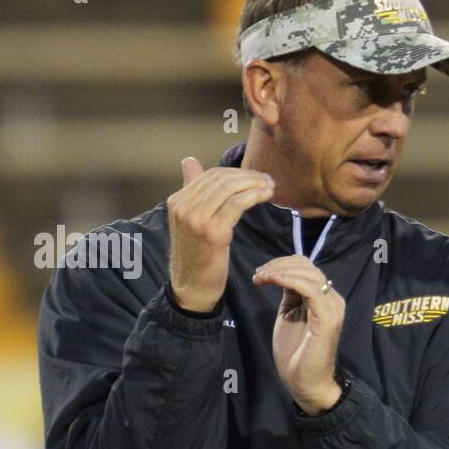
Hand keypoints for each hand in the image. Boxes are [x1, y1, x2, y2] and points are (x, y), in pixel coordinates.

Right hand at [168, 157, 273, 312]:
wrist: (192, 287)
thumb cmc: (196, 255)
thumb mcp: (189, 220)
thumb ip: (192, 191)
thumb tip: (189, 161)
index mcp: (177, 201)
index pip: (210, 175)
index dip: (236, 172)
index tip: (256, 176)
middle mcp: (183, 207)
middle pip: (221, 179)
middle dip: (248, 176)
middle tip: (267, 179)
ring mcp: (196, 219)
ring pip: (230, 188)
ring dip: (255, 184)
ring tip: (270, 187)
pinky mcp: (212, 232)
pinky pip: (237, 204)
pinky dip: (255, 195)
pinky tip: (266, 196)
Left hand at [251, 255, 345, 413]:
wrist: (306, 383)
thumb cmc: (296, 354)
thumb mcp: (289, 316)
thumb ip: (290, 296)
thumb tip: (282, 276)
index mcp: (324, 299)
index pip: (307, 268)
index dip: (282, 264)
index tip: (260, 273)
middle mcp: (332, 300)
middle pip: (307, 266)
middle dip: (279, 265)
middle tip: (258, 275)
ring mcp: (332, 308)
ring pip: (308, 274)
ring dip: (280, 271)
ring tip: (260, 278)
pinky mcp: (327, 318)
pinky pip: (308, 289)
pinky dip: (287, 280)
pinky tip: (270, 281)